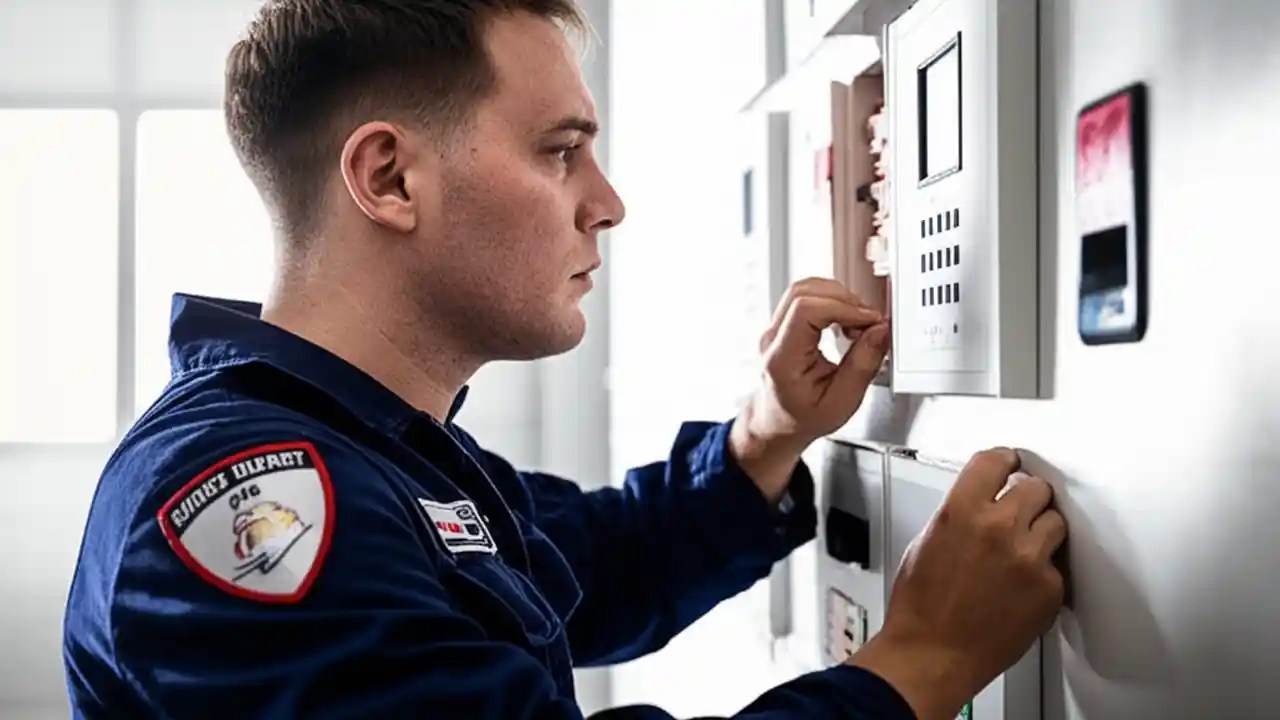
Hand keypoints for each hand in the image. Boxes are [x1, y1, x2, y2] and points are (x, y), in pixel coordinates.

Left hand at [730, 278, 889, 501]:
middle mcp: (772, 338)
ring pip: (804, 288)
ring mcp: (774, 328)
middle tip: (867, 323)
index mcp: (782, 360)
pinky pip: (806, 297)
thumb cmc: (803, 418)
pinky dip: (832, 302)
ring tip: (857, 325)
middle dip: (845, 300)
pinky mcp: (783, 324)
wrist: (778, 422)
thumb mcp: (841, 403)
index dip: (844, 309)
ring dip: (839, 299)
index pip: (806, 310)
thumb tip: (880, 331)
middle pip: (805, 292)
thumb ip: (862, 366)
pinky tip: (845, 323)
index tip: (869, 321)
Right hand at [849, 448, 1066, 719]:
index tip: (1010, 462)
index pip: (994, 461)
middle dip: (1027, 496)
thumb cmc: (921, 607)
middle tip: (1019, 509)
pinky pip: (1057, 563)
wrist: (933, 653)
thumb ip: (958, 514)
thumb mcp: (925, 543)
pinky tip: (1021, 582)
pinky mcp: (1049, 587)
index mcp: (962, 511)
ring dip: (1041, 528)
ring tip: (1023, 547)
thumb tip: (978, 503)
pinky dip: (1043, 569)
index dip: (1004, 460)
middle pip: (1035, 487)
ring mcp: (1029, 558)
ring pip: (1055, 521)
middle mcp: (999, 528)